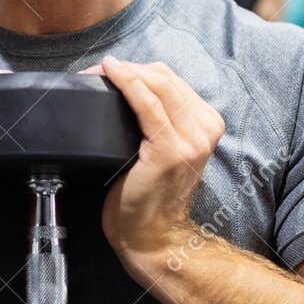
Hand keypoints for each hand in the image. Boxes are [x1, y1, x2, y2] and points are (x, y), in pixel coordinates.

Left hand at [97, 56, 224, 272]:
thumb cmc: (148, 195)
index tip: (108, 69)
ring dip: (123, 72)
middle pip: (164, 76)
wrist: (153, 237)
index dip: (137, 68)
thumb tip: (127, 84)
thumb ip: (158, 118)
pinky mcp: (170, 150)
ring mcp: (191, 138)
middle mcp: (205, 128)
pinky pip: (148, 105)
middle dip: (127, 66)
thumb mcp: (162, 148)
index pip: (170, 79)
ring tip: (97, 74)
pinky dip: (128, 84)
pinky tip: (111, 76)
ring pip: (157, 84)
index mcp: (207, 123)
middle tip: (96, 70)